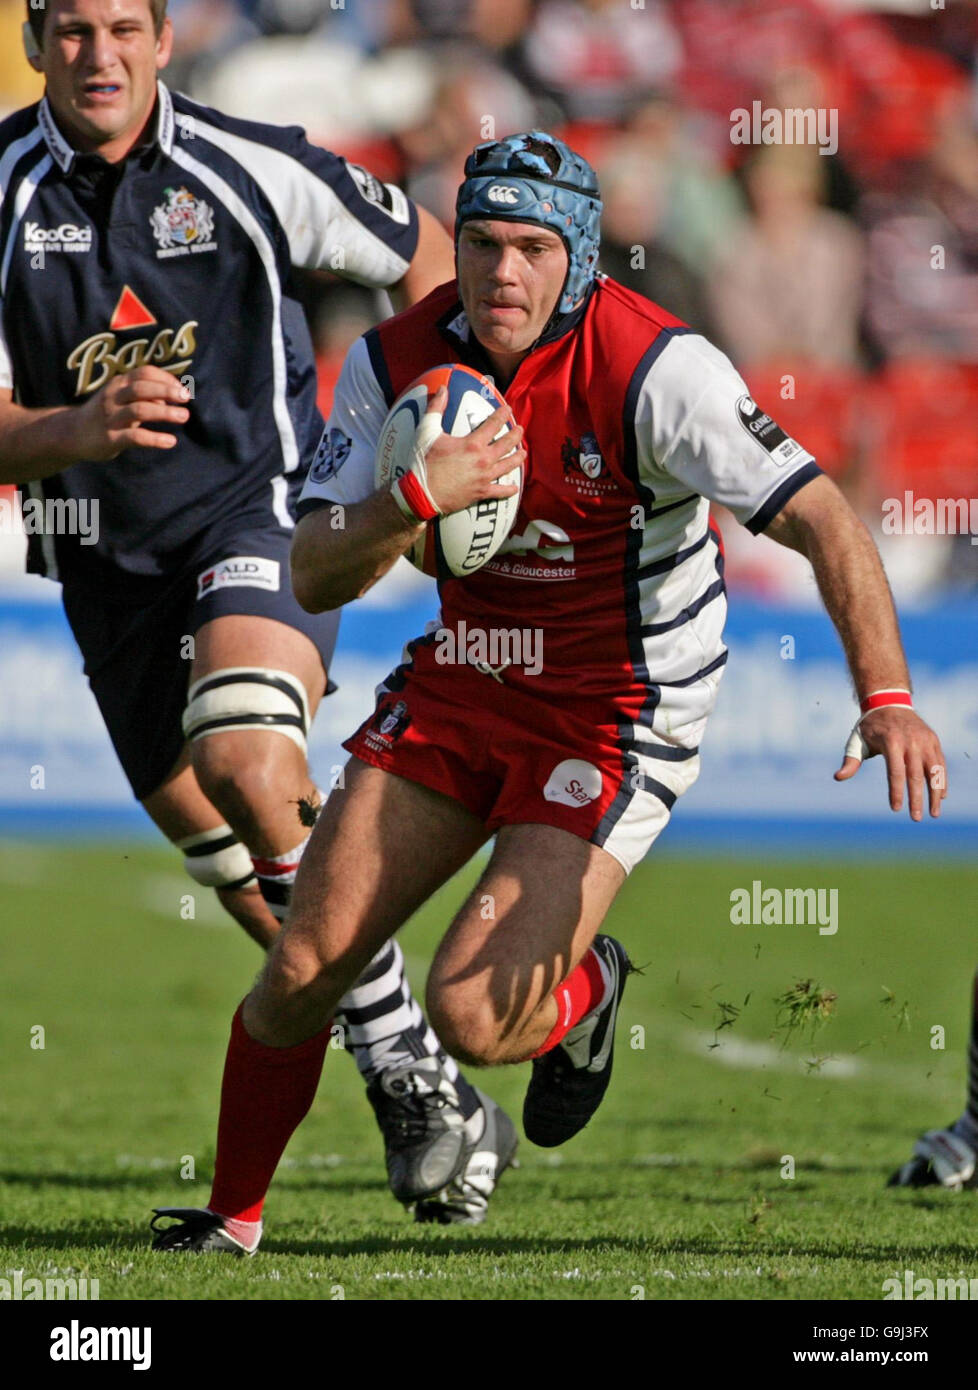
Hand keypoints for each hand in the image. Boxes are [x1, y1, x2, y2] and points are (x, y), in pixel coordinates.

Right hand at [74, 367, 190, 459]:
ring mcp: (111, 417)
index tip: (182, 389)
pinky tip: (170, 441)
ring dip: (164, 413)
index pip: (144, 372)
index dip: (165, 378)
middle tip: (186, 398)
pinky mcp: (111, 438)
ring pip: (140, 410)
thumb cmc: (107, 414)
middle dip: (166, 391)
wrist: (73, 434)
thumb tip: (170, 398)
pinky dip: (155, 439)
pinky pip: (135, 437)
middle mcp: (114, 396)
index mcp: (119, 383)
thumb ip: (146, 396)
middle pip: (141, 388)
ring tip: (184, 416)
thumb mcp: (122, 398)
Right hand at [419, 386, 524, 516]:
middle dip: (515, 435)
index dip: (502, 415)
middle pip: (506, 445)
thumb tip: (442, 389)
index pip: (494, 424)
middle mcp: (483, 460)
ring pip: (508, 466)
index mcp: (472, 444)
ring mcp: (484, 477)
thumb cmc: (424, 463)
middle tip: (520, 430)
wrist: (422, 493)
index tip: (508, 410)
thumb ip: (436, 409)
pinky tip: (515, 487)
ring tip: (523, 453)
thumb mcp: (427, 432)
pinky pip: (500, 491)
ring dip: (517, 458)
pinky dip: (509, 490)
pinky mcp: (481, 493)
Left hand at [835, 706, 946, 819]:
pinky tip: (941, 797)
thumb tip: (838, 777)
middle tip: (915, 818)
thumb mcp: (857, 741)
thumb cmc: (870, 726)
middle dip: (916, 799)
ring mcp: (925, 741)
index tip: (896, 809)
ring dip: (935, 794)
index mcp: (891, 742)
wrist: (889, 702)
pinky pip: (940, 764)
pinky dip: (942, 781)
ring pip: (934, 771)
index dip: (896, 792)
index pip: (895, 772)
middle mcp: (911, 741)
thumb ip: (850, 760)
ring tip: (933, 813)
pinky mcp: (933, 741)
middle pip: (915, 776)